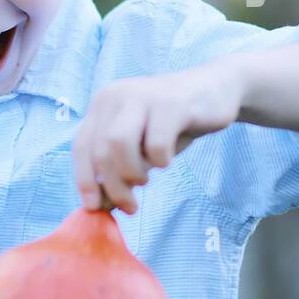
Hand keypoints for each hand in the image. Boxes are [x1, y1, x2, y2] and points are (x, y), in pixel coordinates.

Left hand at [72, 63, 243, 212]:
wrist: (217, 90)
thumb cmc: (172, 124)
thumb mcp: (141, 147)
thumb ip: (119, 169)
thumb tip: (101, 205)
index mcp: (102, 105)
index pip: (81, 146)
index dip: (85, 180)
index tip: (94, 208)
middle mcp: (116, 96)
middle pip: (100, 150)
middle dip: (113, 187)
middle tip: (130, 206)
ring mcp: (142, 96)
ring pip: (119, 144)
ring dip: (132, 173)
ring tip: (146, 179)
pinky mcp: (171, 103)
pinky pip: (156, 143)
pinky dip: (160, 161)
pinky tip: (167, 160)